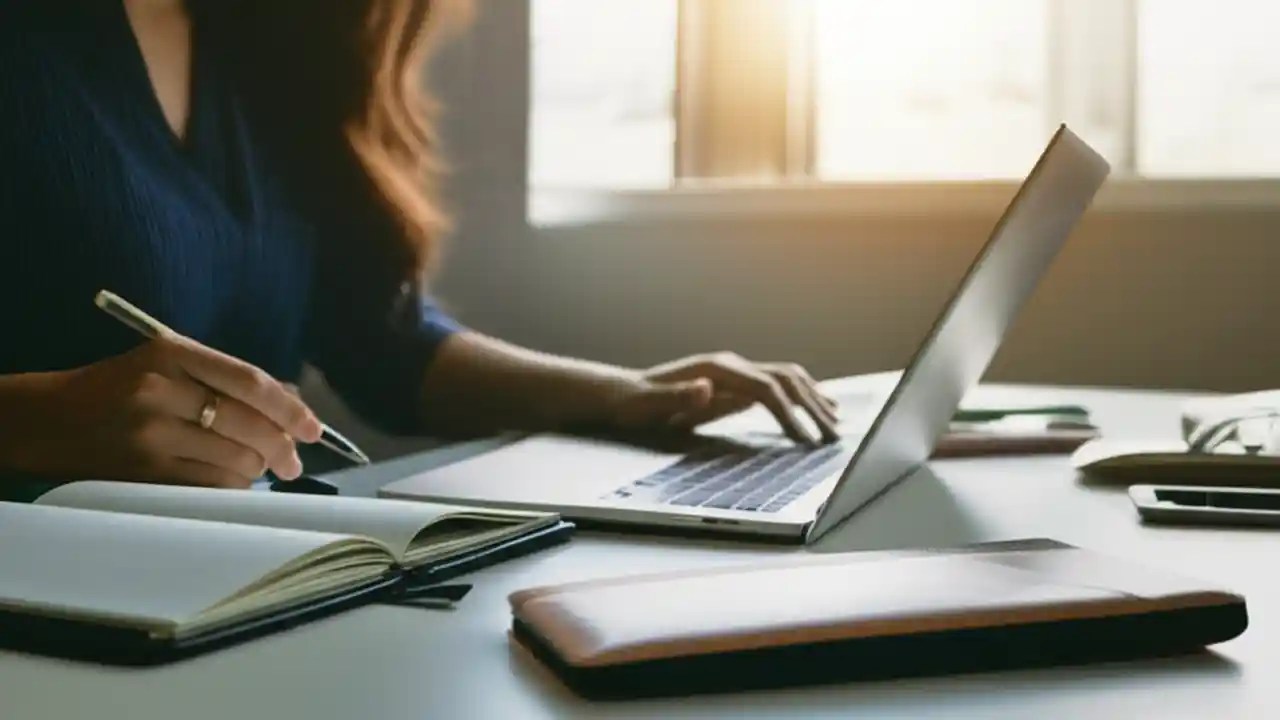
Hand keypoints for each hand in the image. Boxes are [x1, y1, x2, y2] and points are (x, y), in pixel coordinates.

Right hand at [21, 336, 322, 487]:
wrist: (50, 420)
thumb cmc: (120, 389)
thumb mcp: (165, 364)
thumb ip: (223, 379)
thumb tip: (292, 404)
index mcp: (171, 353)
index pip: (250, 382)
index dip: (291, 408)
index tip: (313, 428)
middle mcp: (162, 390)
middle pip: (250, 425)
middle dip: (283, 448)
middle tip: (294, 462)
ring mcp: (151, 433)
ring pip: (236, 460)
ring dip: (257, 469)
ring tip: (257, 469)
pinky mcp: (144, 471)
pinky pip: (211, 485)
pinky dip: (233, 486)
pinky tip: (232, 481)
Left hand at [611, 352, 839, 443]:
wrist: (622, 392)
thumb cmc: (634, 402)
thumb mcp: (648, 403)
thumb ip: (676, 396)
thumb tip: (707, 388)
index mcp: (716, 369)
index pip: (765, 387)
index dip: (788, 412)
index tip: (804, 439)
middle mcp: (731, 365)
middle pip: (785, 379)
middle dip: (812, 407)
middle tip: (832, 438)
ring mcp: (734, 372)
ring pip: (786, 378)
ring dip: (812, 399)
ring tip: (835, 423)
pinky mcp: (735, 383)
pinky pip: (776, 386)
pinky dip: (800, 396)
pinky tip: (815, 409)